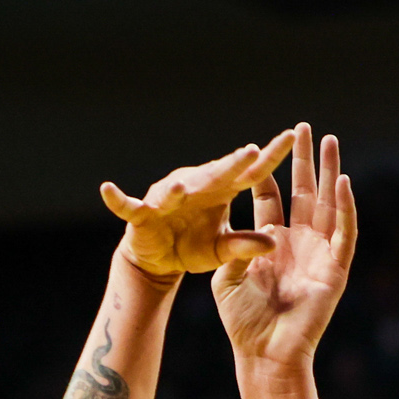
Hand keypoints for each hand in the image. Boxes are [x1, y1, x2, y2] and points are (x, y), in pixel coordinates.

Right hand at [102, 131, 294, 279]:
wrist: (159, 260)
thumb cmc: (193, 246)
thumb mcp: (222, 250)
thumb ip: (244, 246)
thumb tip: (274, 243)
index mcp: (220, 191)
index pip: (250, 172)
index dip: (269, 157)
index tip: (291, 138)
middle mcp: (195, 187)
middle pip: (216, 174)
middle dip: (232, 163)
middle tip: (252, 151)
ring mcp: (166, 198)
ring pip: (174, 190)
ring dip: (177, 189)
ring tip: (182, 187)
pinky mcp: (141, 215)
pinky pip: (128, 206)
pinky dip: (117, 199)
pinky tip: (106, 189)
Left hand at [211, 122, 357, 367]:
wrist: (265, 354)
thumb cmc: (243, 323)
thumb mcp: (227, 279)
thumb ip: (231, 248)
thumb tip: (234, 222)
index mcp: (270, 244)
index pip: (272, 199)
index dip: (269, 173)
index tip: (266, 146)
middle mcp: (297, 243)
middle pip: (302, 192)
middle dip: (303, 161)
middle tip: (304, 128)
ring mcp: (318, 254)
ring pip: (327, 204)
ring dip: (330, 173)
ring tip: (330, 141)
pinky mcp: (335, 269)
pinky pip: (344, 233)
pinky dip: (345, 208)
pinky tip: (344, 182)